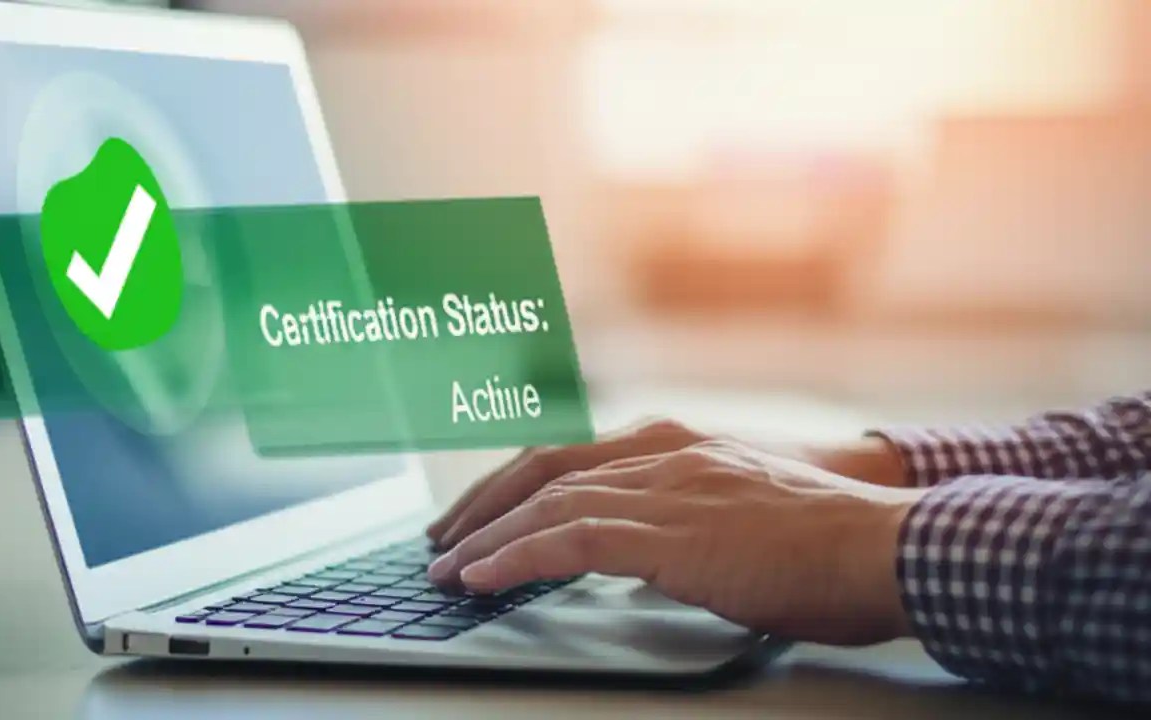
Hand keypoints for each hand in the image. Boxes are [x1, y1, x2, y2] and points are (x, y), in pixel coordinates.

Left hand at [427, 438, 923, 645]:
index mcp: (676, 446)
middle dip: (483, 506)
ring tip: (445, 569)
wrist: (884, 543)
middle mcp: (660, 455)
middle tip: (441, 540)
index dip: (513, 485)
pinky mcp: (670, 533)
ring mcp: (664, 489)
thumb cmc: (829, 542)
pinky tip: (482, 577)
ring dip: (486, 538)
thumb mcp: (746, 515)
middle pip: (542, 470)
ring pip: (547, 504)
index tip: (480, 514)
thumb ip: (693, 519)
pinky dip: (515, 557)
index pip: (569, 456)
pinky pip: (569, 539)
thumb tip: (662, 552)